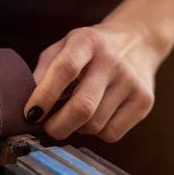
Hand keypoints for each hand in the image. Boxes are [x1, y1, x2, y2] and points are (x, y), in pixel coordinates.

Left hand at [24, 23, 163, 141]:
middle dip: (58, 126)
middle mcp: (112, 61)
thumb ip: (45, 71)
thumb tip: (29, 108)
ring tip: (78, 115)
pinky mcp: (144, 101)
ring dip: (79, 128)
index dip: (44, 96)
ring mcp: (131, 82)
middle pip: (82, 107)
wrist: (139, 41)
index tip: (31, 114)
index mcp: (87, 41)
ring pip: (95, 125)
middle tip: (49, 128)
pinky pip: (112, 134)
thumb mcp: (66, 46)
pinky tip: (98, 117)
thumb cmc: (92, 50)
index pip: (64, 69)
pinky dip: (98, 133)